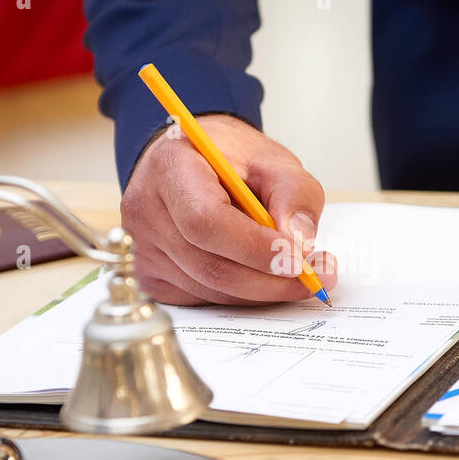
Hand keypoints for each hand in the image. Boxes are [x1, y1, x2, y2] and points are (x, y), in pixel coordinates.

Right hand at [120, 114, 337, 304]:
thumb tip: (299, 242)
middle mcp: (145, 210)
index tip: (297, 258)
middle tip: (315, 277)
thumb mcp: (274, 161)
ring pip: (209, 290)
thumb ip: (295, 195)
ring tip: (300, 275)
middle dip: (269, 280)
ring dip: (261, 292)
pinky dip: (240, 295)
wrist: (195, 164)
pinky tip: (262, 277)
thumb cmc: (231, 160)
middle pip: (208, 265)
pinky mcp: (151, 275)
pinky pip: (201, 299)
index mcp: (170, 168)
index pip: (205, 221)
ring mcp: (143, 248)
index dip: (253, 248)